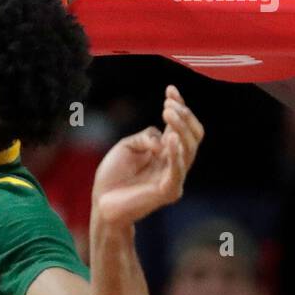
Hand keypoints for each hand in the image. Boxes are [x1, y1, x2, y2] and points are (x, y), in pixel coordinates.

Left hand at [92, 86, 203, 225]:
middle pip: (192, 136)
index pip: (182, 127)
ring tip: (168, 112)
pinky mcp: (168, 191)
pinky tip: (170, 138)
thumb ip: (146, 136)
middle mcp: (174, 163)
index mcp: (166, 151)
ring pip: (188, 149)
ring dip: (180, 128)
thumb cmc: (113, 176)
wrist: (101, 204)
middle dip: (183, 116)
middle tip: (168, 104)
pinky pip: (177, 170)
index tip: (170, 89)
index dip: (180, 107)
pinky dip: (176, 154)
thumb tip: (163, 136)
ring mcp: (174, 177)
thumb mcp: (127, 146)